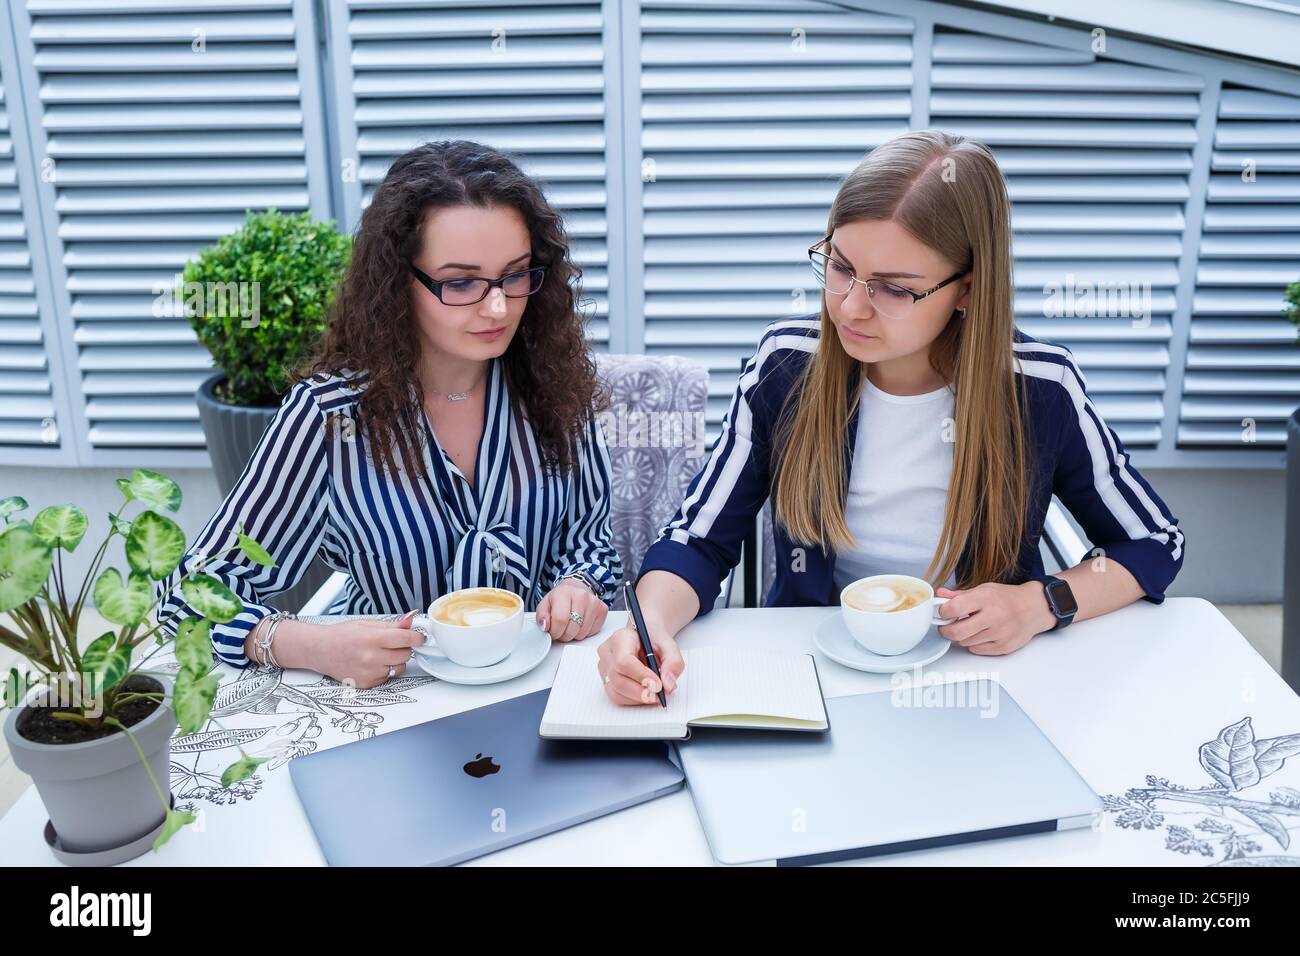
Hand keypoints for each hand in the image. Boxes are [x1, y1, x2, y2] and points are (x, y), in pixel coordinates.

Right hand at [314, 610, 425, 688]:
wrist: (319, 651)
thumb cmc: (341, 635)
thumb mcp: (366, 624)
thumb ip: (391, 625)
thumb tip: (411, 620)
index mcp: (371, 639)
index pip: (405, 638)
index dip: (417, 637)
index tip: (421, 637)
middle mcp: (370, 657)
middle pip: (406, 654)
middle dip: (404, 648)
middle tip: (392, 643)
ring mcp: (368, 673)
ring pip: (399, 667)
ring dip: (396, 660)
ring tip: (380, 653)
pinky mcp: (366, 684)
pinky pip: (388, 677)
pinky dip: (385, 670)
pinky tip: (372, 663)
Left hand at [536, 578, 607, 641]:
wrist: (577, 588)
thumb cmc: (560, 598)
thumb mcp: (545, 604)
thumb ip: (541, 616)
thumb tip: (545, 626)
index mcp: (564, 592)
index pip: (560, 620)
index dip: (555, 632)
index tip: (553, 631)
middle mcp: (581, 595)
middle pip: (572, 629)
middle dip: (564, 635)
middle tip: (561, 629)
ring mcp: (594, 602)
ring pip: (582, 633)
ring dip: (574, 635)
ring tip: (571, 625)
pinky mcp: (602, 609)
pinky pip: (593, 631)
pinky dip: (585, 632)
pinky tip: (581, 623)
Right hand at [596, 619, 684, 705]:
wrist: (647, 638)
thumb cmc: (654, 640)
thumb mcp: (670, 646)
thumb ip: (673, 663)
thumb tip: (668, 684)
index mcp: (621, 638)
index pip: (624, 661)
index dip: (641, 676)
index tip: (658, 685)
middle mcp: (608, 652)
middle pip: (618, 679)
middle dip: (641, 692)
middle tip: (660, 695)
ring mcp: (604, 667)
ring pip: (615, 692)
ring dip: (638, 698)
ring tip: (656, 694)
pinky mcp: (606, 680)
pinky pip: (616, 697)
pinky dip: (634, 700)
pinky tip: (646, 693)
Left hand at [934, 582, 1057, 655]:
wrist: (1035, 608)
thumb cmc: (1007, 598)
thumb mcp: (984, 589)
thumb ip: (960, 595)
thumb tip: (940, 595)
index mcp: (985, 598)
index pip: (953, 608)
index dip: (943, 612)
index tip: (944, 612)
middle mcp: (993, 616)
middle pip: (956, 632)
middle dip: (945, 630)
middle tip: (947, 626)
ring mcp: (999, 633)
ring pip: (964, 642)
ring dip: (961, 637)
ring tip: (969, 627)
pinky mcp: (1004, 647)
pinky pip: (977, 650)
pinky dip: (974, 644)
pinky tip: (980, 634)